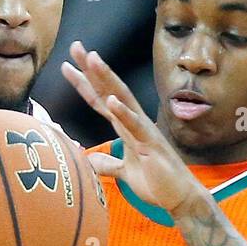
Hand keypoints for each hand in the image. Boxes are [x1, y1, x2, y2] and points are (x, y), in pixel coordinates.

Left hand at [61, 41, 206, 214]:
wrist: (180, 198)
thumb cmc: (157, 182)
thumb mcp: (125, 173)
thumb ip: (109, 165)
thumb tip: (92, 161)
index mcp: (125, 127)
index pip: (100, 100)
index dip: (84, 83)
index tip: (67, 65)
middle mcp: (134, 122)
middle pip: (109, 90)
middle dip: (91, 69)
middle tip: (75, 46)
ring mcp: (143, 131)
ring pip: (122, 99)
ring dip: (106, 79)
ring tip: (91, 59)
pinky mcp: (151, 145)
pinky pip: (136, 126)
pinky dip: (124, 112)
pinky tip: (111, 100)